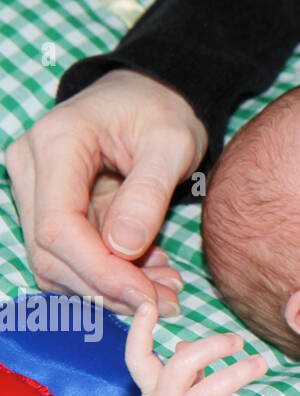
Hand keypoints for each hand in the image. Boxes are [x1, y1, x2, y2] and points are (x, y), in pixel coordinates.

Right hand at [4, 67, 208, 315]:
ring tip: (166, 289)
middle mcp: (31, 167)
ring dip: (109, 286)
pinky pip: (72, 254)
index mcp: (56, 142)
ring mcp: (35, 189)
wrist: (152, 93)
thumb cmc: (164, 110)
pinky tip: (151, 274)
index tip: (145, 296)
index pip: (57, 226)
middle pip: (50, 252)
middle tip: (166, 302)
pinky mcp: (52, 207)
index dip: (98, 270)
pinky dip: (109, 273)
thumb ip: (148, 193)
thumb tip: (123, 249)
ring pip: (56, 262)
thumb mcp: (173, 142)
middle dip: (107, 286)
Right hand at [125, 302, 272, 395]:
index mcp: (155, 394)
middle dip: (207, 348)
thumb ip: (181, 377)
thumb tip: (182, 345)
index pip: (138, 360)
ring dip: (235, 375)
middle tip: (238, 340)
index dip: (139, 332)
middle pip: (177, 369)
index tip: (146, 304)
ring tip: (261, 364)